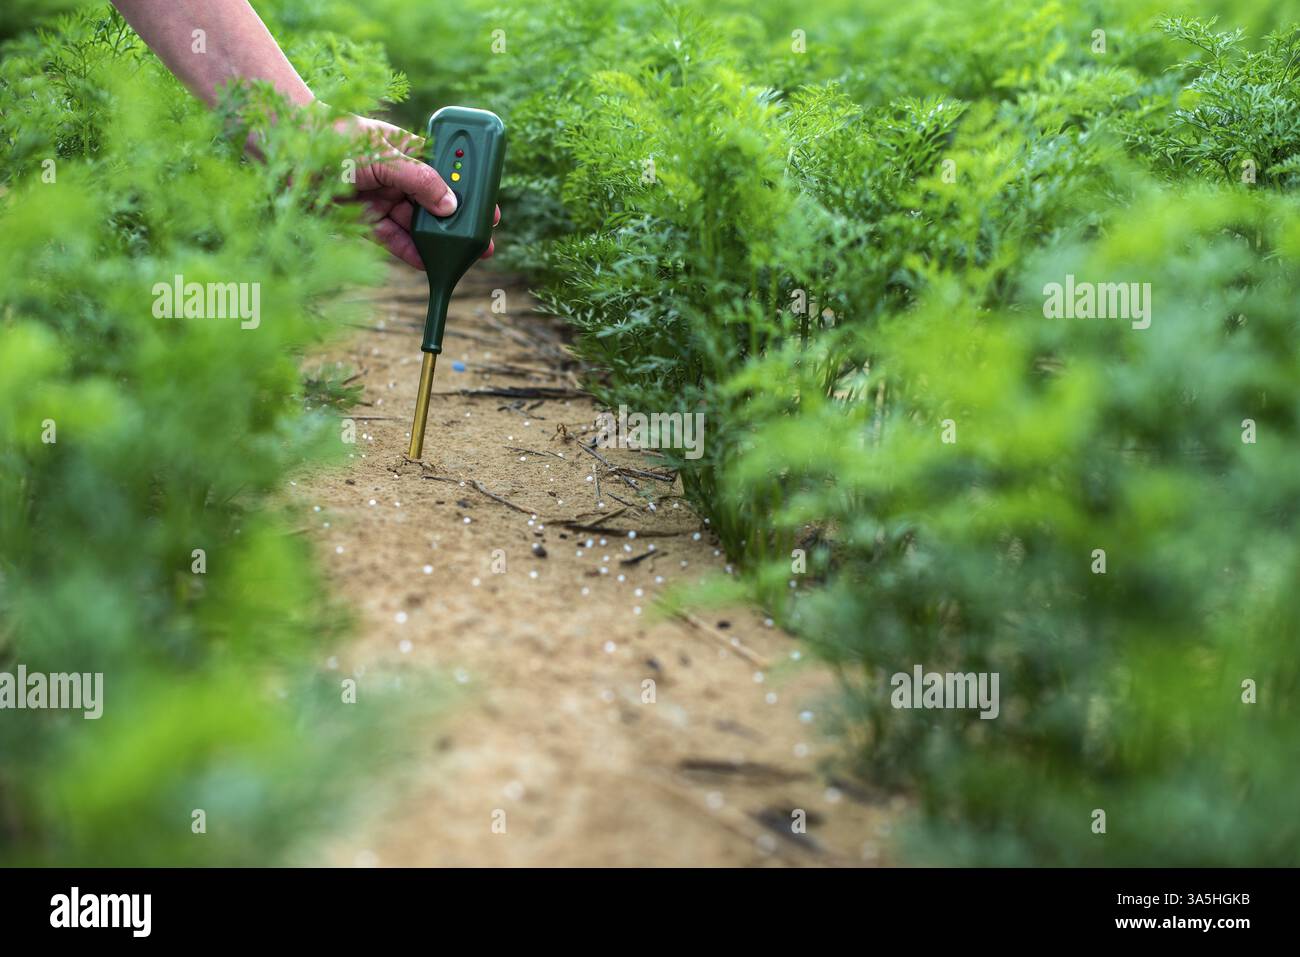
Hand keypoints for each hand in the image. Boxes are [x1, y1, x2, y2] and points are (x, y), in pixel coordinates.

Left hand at [337, 115, 500, 268]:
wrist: (282, 152)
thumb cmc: (332, 138)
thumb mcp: (382, 155)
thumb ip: (418, 180)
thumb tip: (451, 204)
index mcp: (406, 150)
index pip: (446, 170)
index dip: (468, 187)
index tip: (488, 203)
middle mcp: (396, 175)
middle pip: (435, 202)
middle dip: (458, 221)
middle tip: (481, 238)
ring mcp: (381, 199)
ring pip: (417, 224)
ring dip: (439, 241)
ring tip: (462, 255)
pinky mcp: (364, 221)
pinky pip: (394, 240)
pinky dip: (412, 253)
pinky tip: (431, 263)